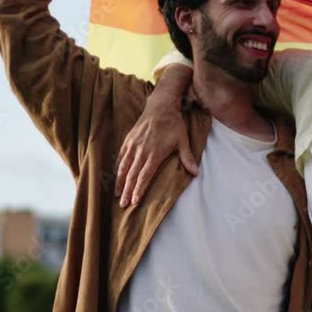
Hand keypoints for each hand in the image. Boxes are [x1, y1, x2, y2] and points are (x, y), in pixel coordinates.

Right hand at [116, 88, 198, 206]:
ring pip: (124, 167)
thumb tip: (195, 173)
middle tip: (123, 205)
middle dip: (127, 191)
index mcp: (154, 153)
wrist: (160, 106)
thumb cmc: (174, 124)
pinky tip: (116, 176)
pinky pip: (121, 156)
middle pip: (132, 175)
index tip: (135, 201)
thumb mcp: (183, 139)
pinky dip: (118, 167)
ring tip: (117, 194)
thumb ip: (187, 157)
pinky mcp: (129, 140)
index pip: (145, 175)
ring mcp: (133, 145)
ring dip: (120, 181)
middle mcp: (141, 151)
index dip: (139, 189)